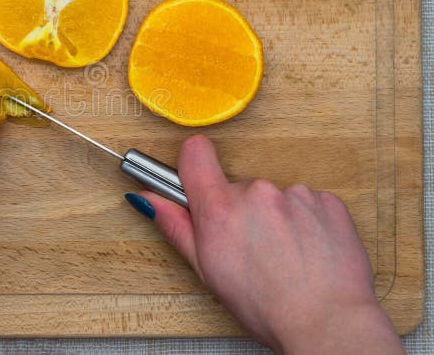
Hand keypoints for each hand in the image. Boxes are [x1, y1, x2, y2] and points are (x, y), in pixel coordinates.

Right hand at [126, 135, 403, 354]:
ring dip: (275, 218)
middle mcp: (256, 192)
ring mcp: (295, 194)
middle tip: (252, 249)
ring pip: (274, 197)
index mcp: (220, 208)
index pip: (195, 153)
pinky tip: (308, 251)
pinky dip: (305, 222)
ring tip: (285, 256)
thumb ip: (177, 226)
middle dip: (240, 211)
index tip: (198, 183)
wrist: (327, 323)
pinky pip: (306, 202)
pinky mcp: (327, 201)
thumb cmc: (266, 307)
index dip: (194, 166)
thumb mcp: (207, 271)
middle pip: (237, 186)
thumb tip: (149, 198)